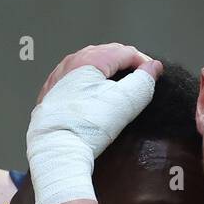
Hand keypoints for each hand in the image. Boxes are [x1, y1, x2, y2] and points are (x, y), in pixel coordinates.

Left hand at [27, 57, 159, 203]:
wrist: (56, 151)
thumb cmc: (87, 129)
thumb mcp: (125, 103)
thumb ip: (144, 81)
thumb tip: (153, 68)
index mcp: (90, 59)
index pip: (125, 52)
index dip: (143, 63)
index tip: (153, 75)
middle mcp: (71, 63)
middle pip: (106, 54)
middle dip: (125, 64)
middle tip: (138, 79)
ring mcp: (58, 78)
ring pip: (88, 66)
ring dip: (105, 72)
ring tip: (117, 86)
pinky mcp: (50, 94)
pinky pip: (73, 80)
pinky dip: (87, 83)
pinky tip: (93, 95)